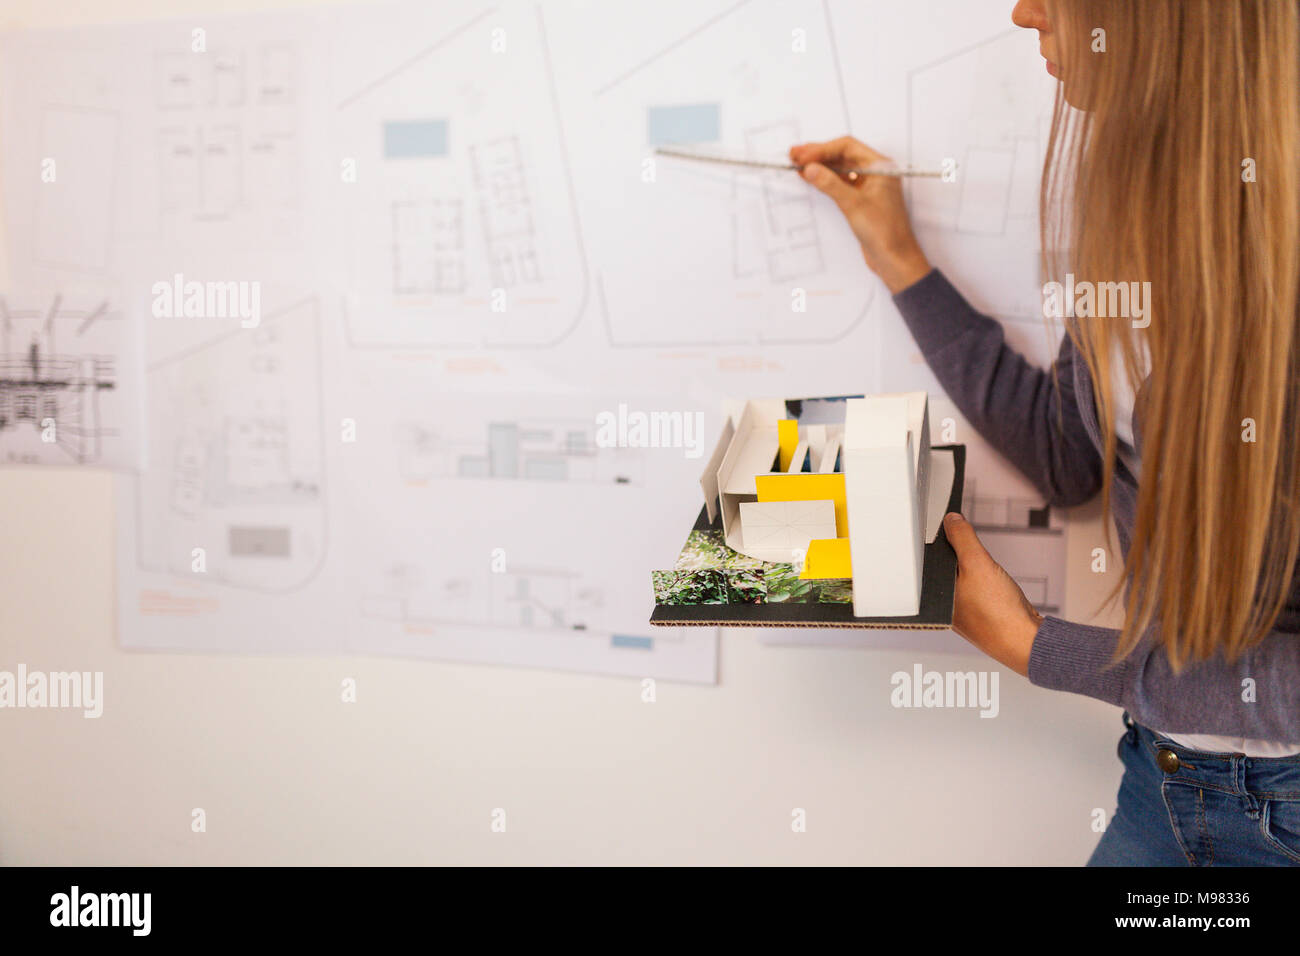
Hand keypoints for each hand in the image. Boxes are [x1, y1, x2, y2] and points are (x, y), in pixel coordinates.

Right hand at [789, 137, 931, 292]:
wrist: (894, 258)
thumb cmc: (884, 232)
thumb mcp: (854, 204)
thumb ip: (830, 184)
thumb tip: (810, 169)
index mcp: (880, 166)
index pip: (847, 147)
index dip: (823, 149)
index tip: (804, 156)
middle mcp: (875, 172)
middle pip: (843, 155)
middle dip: (818, 154)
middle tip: (795, 154)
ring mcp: (868, 185)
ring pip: (840, 168)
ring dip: (820, 166)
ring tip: (799, 164)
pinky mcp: (861, 199)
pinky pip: (841, 182)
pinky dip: (826, 180)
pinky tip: (812, 178)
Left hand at [942, 512, 1042, 675]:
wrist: (1026, 641)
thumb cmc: (999, 614)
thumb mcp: (977, 564)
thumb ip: (962, 538)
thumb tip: (951, 520)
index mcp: (932, 598)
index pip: (925, 560)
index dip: (933, 539)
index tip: (941, 521)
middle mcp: (942, 606)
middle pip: (943, 567)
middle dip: (954, 551)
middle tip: (969, 546)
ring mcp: (960, 611)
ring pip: (960, 576)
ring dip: (970, 565)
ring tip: (984, 569)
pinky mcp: (977, 613)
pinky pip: (975, 587)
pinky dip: (982, 580)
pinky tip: (994, 583)